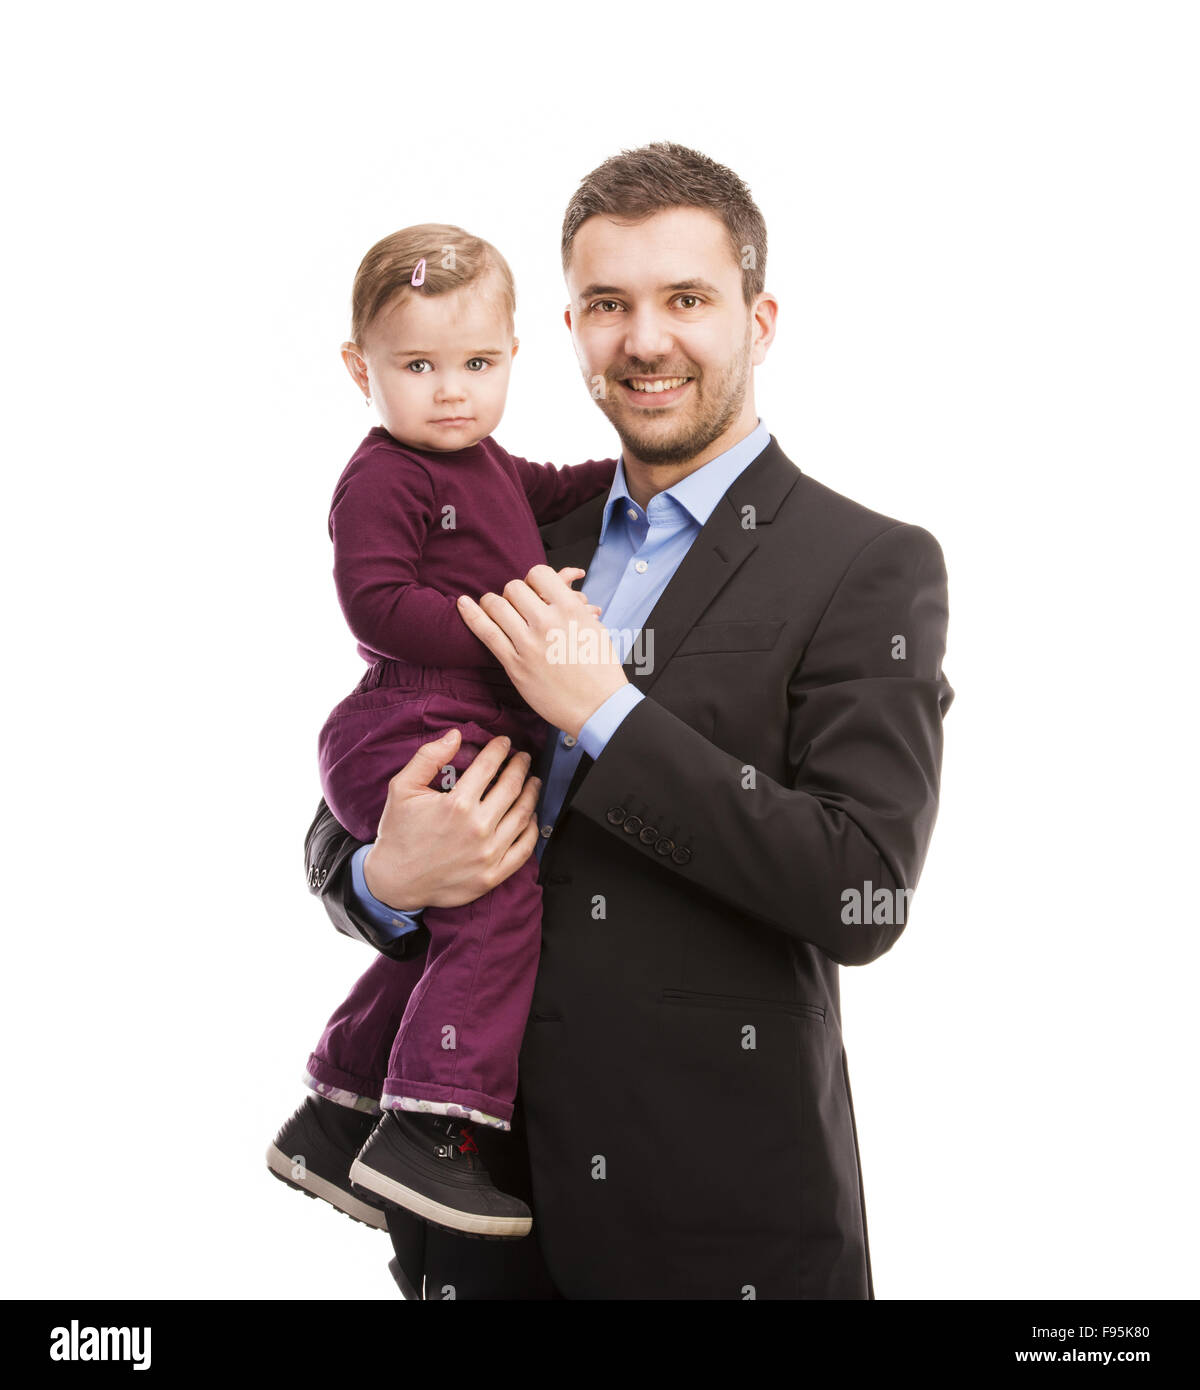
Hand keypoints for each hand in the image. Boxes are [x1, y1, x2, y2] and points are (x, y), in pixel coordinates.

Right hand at [362, 729, 540, 909]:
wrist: (395, 881)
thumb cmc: (398, 832)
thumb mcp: (402, 788)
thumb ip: (428, 757)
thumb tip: (455, 735)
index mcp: (457, 804)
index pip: (489, 766)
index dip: (500, 749)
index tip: (505, 742)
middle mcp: (477, 828)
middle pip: (512, 787)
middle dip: (521, 767)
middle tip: (524, 758)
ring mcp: (488, 854)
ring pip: (524, 815)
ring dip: (532, 793)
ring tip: (533, 782)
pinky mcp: (492, 875)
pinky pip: (524, 849)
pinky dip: (533, 829)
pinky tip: (531, 817)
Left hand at [456, 564, 628, 739]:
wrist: (597, 707)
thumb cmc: (600, 671)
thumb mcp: (595, 628)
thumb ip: (572, 608)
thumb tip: (556, 596)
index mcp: (570, 610)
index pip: (539, 573)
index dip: (533, 579)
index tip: (534, 589)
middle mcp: (547, 622)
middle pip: (514, 588)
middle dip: (514, 593)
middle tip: (517, 605)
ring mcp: (528, 643)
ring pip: (497, 605)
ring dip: (492, 603)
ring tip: (493, 607)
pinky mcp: (514, 664)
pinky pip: (486, 633)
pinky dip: (471, 615)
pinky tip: (463, 604)